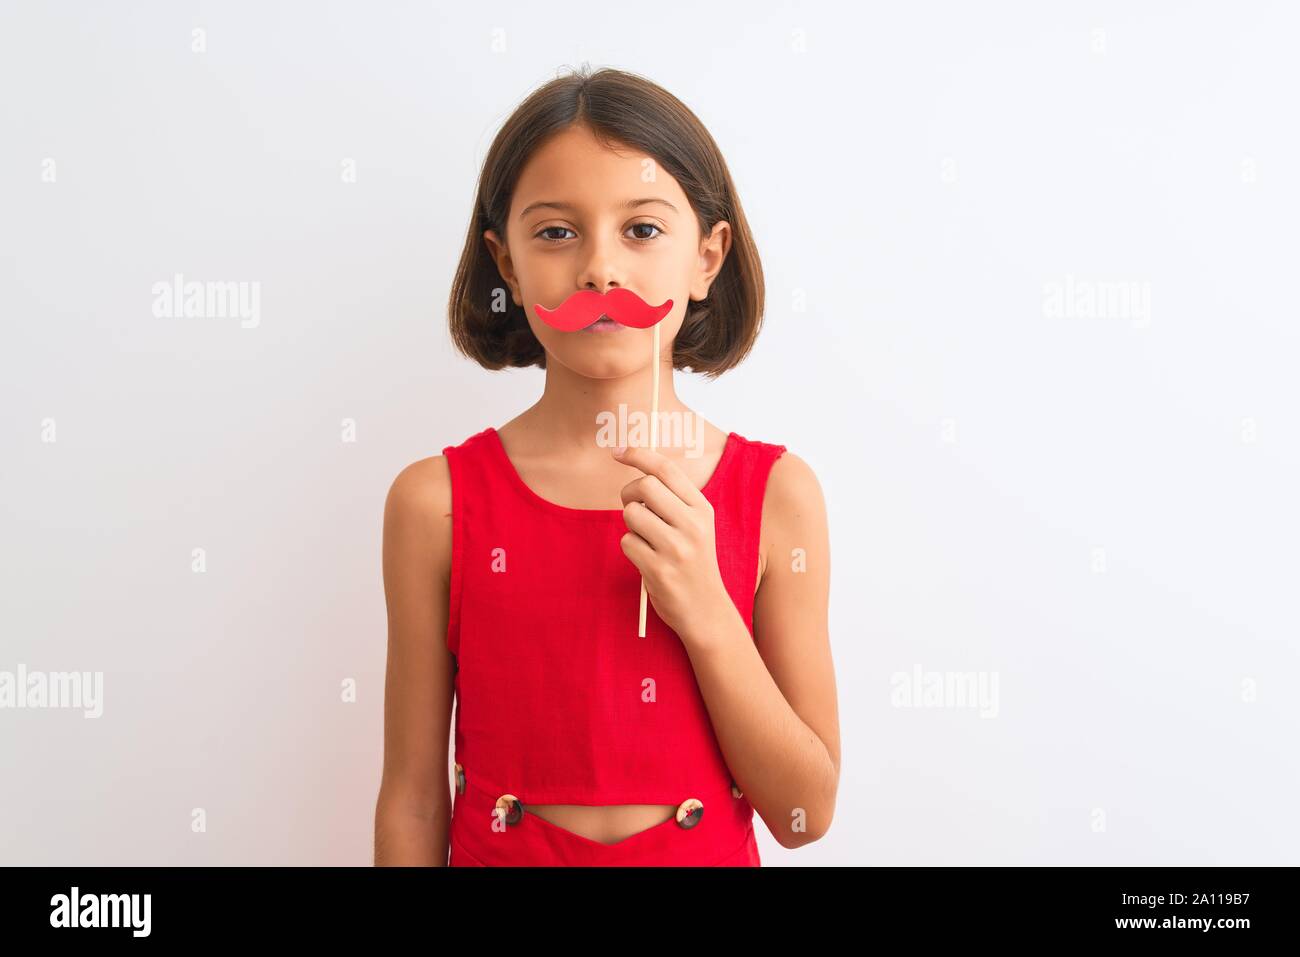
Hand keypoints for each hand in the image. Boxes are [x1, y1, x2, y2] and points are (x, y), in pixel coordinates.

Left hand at [613, 443, 733, 640]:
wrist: (706, 610)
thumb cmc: (693, 562)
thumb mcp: (696, 526)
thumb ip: (674, 499)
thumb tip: (639, 470)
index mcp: (703, 509)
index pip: (666, 469)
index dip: (638, 454)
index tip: (617, 452)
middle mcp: (693, 525)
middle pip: (645, 486)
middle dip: (629, 493)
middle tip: (632, 506)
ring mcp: (676, 548)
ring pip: (631, 514)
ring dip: (630, 525)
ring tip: (645, 539)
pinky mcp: (659, 569)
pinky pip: (627, 542)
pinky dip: (630, 548)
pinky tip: (646, 560)